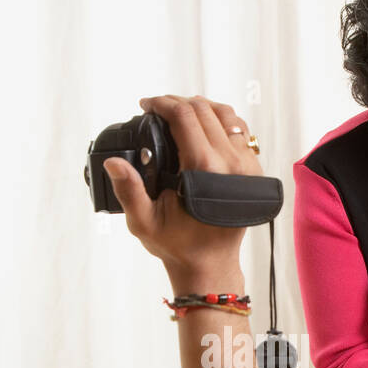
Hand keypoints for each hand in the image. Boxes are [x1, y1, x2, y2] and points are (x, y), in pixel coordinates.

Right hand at [103, 95, 260, 281]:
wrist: (210, 265)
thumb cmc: (178, 246)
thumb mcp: (143, 222)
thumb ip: (128, 190)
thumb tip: (113, 163)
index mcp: (205, 170)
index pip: (185, 117)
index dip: (162, 103)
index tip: (146, 105)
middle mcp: (231, 163)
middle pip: (204, 110)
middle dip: (177, 102)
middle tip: (157, 108)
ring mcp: (247, 165)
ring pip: (225, 114)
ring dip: (200, 107)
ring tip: (178, 113)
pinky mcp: (254, 169)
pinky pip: (240, 130)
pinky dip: (221, 120)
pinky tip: (203, 125)